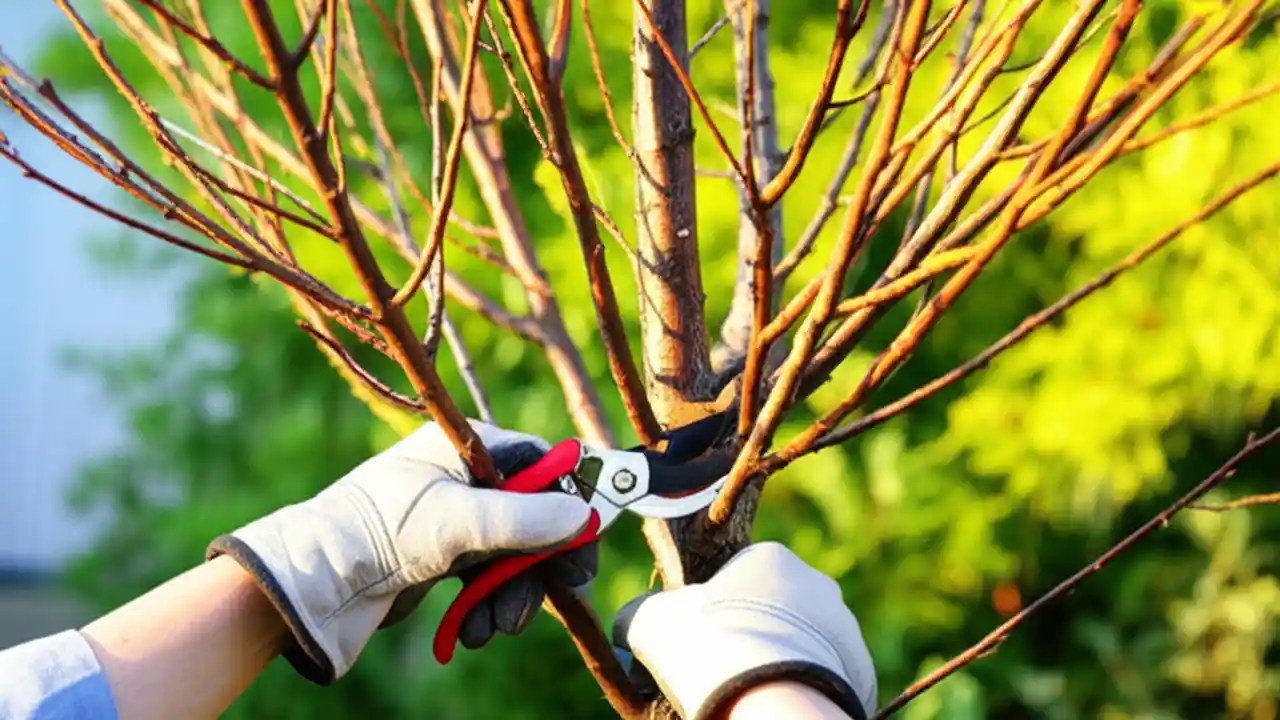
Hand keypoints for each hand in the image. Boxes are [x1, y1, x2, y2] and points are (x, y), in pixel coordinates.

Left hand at [207, 421, 593, 683]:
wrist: (314, 583)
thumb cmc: (377, 531)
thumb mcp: (456, 522)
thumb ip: (524, 519)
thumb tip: (586, 515)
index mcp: (468, 447)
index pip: (544, 466)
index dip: (571, 504)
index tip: (585, 545)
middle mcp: (465, 476)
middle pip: (536, 516)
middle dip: (542, 563)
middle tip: (562, 593)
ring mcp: (456, 517)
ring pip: (514, 554)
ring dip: (514, 595)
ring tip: (495, 626)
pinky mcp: (445, 556)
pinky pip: (489, 578)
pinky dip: (489, 605)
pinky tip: (471, 632)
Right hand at [613, 542, 876, 719]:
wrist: (767, 696)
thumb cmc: (706, 645)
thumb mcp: (653, 620)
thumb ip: (641, 612)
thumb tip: (629, 622)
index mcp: (770, 558)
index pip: (742, 574)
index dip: (719, 606)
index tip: (704, 636)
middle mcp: (816, 583)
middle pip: (778, 606)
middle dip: (755, 631)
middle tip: (728, 666)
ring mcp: (844, 626)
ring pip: (805, 641)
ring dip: (782, 659)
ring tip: (756, 692)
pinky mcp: (861, 668)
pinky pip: (827, 675)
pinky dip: (805, 687)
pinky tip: (780, 703)